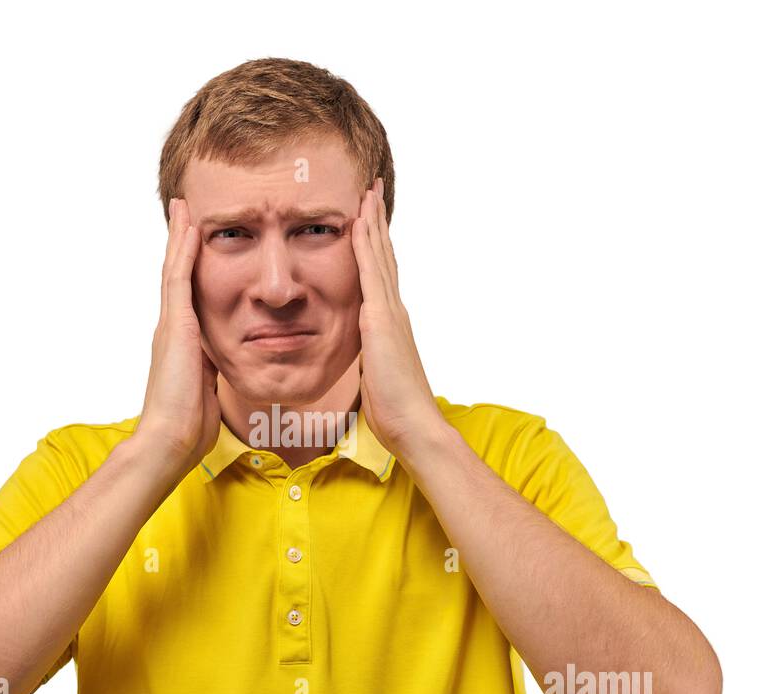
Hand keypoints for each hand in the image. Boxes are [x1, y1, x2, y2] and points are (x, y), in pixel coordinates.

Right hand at [134, 197, 221, 473]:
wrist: (170, 439)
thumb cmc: (189, 424)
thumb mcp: (209, 387)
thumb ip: (214, 369)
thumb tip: (228, 364)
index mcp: (182, 341)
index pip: (189, 294)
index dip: (192, 267)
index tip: (198, 240)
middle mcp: (172, 327)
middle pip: (177, 273)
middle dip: (181, 242)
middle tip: (185, 209)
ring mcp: (170, 324)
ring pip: (175, 268)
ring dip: (180, 236)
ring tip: (184, 206)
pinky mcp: (174, 326)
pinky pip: (179, 279)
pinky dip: (183, 251)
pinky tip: (190, 227)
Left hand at [351, 177, 442, 457]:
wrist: (414, 426)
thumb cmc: (395, 411)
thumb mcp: (375, 377)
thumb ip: (370, 360)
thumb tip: (363, 359)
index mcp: (391, 324)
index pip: (382, 276)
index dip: (376, 246)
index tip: (369, 220)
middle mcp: (393, 311)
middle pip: (384, 256)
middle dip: (376, 222)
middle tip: (371, 190)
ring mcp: (390, 313)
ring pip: (379, 256)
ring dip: (372, 222)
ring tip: (367, 193)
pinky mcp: (381, 320)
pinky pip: (369, 273)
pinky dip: (364, 245)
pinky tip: (357, 222)